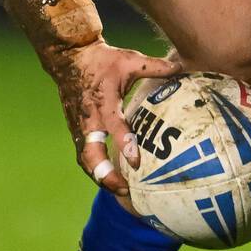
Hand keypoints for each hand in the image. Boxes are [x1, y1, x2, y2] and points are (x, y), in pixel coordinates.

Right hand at [48, 39, 178, 194]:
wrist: (69, 59)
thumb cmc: (102, 60)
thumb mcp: (129, 60)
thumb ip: (154, 67)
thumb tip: (181, 67)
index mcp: (104, 103)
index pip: (115, 128)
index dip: (125, 145)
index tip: (136, 161)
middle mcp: (89, 120)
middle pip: (91, 156)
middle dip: (106, 176)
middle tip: (124, 189)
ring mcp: (79, 127)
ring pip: (85, 160)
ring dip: (100, 178)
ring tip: (121, 191)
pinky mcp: (76, 131)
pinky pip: (84, 155)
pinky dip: (96, 170)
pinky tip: (111, 180)